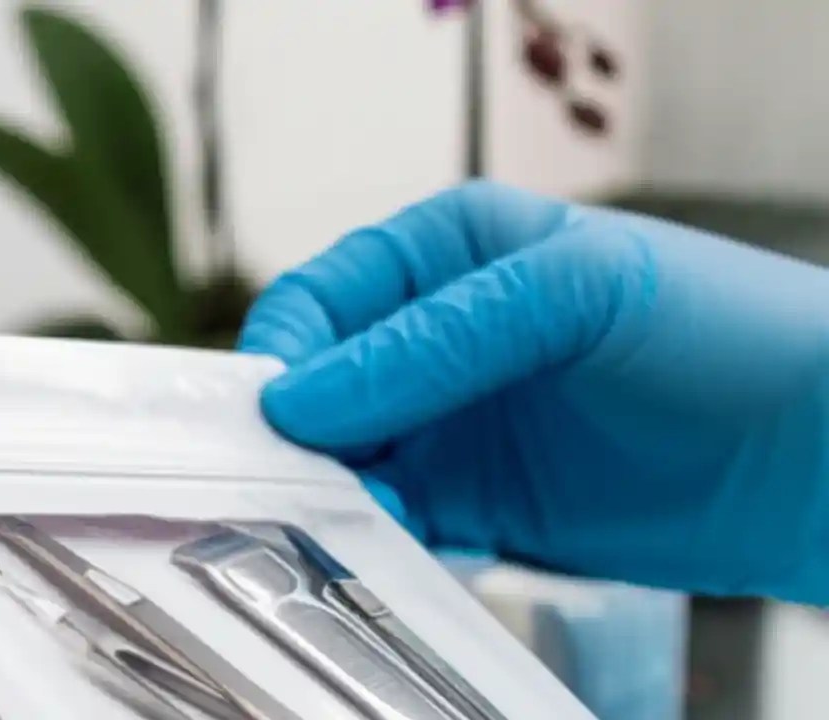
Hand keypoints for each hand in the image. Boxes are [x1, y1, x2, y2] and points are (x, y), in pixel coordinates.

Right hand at [240, 182, 828, 603]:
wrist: (815, 456)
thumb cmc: (723, 330)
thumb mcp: (572, 294)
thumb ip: (434, 342)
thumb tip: (304, 397)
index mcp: (450, 250)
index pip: (327, 294)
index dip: (290, 349)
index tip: (276, 410)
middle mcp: (438, 335)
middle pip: (322, 382)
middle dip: (300, 430)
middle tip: (293, 476)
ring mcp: (456, 421)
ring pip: (349, 456)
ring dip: (337, 490)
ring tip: (352, 518)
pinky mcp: (479, 500)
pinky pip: (397, 517)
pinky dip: (380, 534)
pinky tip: (394, 543)